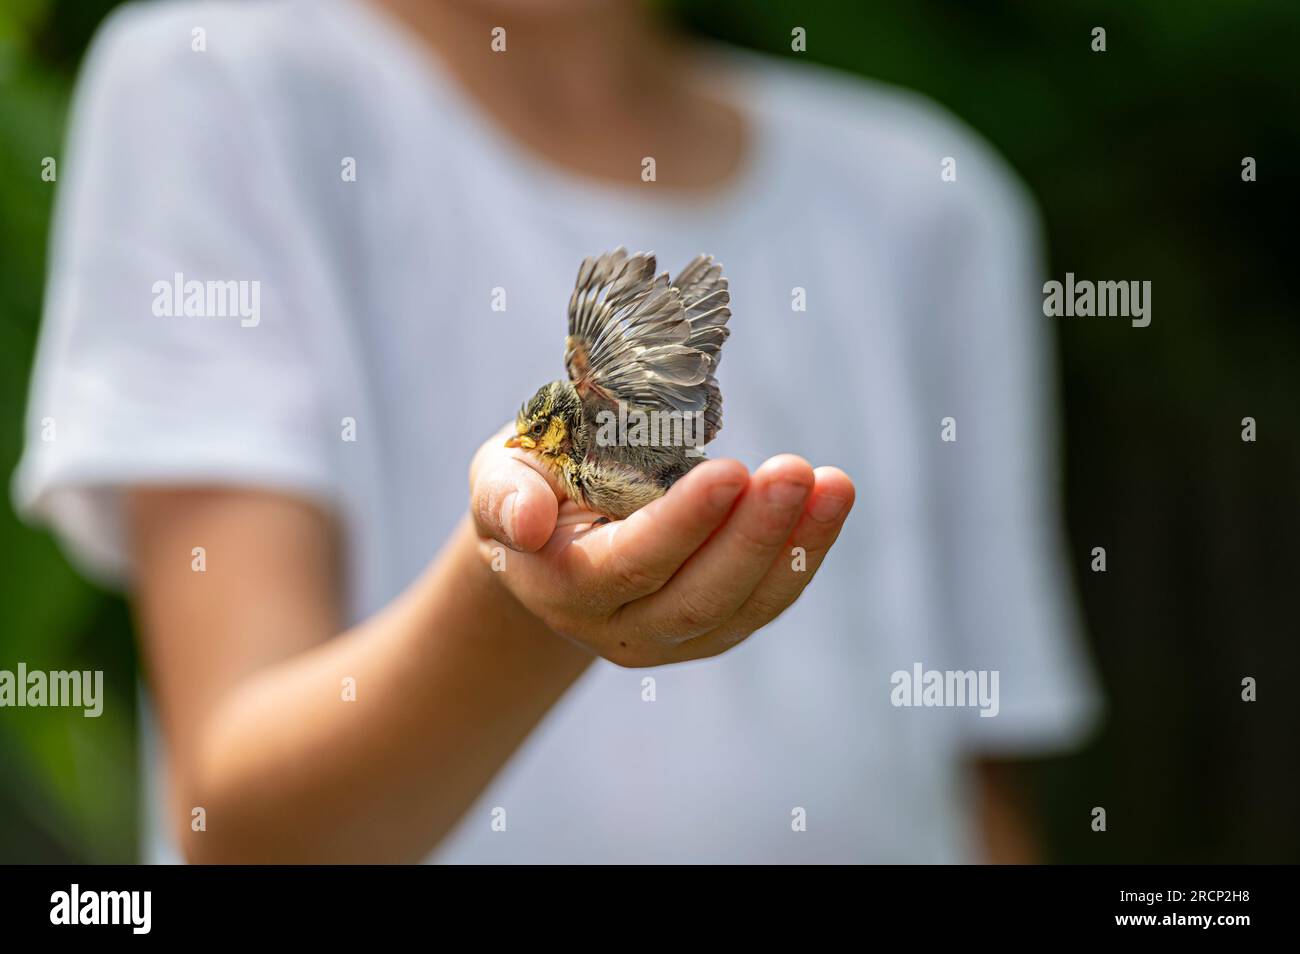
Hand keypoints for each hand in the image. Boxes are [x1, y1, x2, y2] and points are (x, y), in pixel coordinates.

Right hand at [469, 424, 853, 666]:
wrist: (553, 534)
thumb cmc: (531, 484)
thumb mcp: (498, 476)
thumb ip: (504, 497)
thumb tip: (527, 523)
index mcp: (563, 587)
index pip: (630, 564)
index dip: (682, 524)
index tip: (731, 471)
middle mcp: (619, 628)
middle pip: (697, 597)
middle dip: (753, 536)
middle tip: (796, 471)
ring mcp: (671, 637)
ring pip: (742, 607)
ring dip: (795, 547)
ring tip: (833, 485)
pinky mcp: (713, 627)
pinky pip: (766, 601)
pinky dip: (804, 554)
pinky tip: (831, 501)